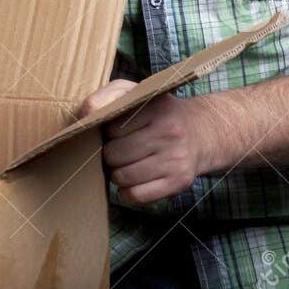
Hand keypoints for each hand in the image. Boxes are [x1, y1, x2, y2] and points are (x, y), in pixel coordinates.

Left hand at [79, 80, 226, 205]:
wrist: (203, 132)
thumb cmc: (158, 112)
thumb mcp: (135, 92)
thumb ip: (106, 97)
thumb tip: (86, 112)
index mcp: (156, 107)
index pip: (110, 127)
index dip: (105, 131)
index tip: (113, 130)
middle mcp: (169, 133)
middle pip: (113, 154)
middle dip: (109, 154)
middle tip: (119, 148)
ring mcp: (176, 159)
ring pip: (122, 177)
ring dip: (116, 173)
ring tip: (126, 162)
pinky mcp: (178, 182)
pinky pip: (136, 196)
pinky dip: (128, 191)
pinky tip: (134, 179)